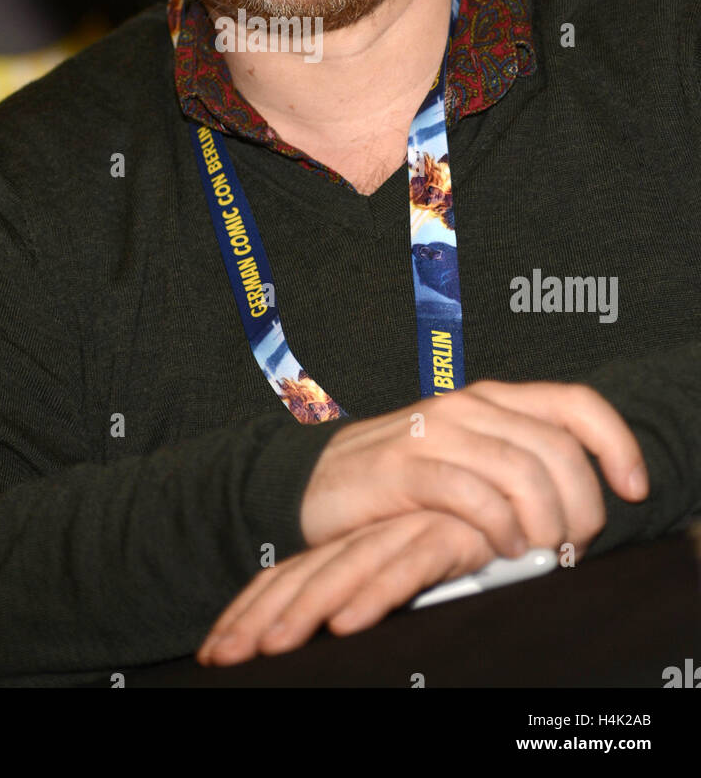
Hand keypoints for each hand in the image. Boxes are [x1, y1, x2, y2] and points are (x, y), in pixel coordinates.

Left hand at [197, 509, 491, 666]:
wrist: (522, 489)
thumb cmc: (473, 535)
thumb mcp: (411, 561)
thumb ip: (378, 578)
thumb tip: (332, 627)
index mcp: (358, 539)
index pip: (294, 576)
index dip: (253, 609)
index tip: (216, 649)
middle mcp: (374, 532)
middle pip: (306, 576)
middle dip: (258, 617)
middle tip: (220, 657)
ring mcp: (408, 528)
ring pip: (346, 572)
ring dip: (305, 612)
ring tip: (271, 648)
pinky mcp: (448, 533)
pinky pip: (407, 567)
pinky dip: (377, 594)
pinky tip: (348, 624)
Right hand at [300, 380, 648, 557]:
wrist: (319, 484)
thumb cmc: (406, 482)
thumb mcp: (471, 460)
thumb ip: (520, 464)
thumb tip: (588, 501)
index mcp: (492, 399)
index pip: (574, 403)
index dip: (616, 442)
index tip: (633, 488)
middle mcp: (469, 406)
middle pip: (558, 449)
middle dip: (582, 505)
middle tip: (574, 546)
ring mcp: (435, 432)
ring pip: (523, 472)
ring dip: (545, 524)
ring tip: (539, 553)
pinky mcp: (405, 467)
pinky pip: (474, 496)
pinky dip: (500, 530)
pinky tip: (499, 549)